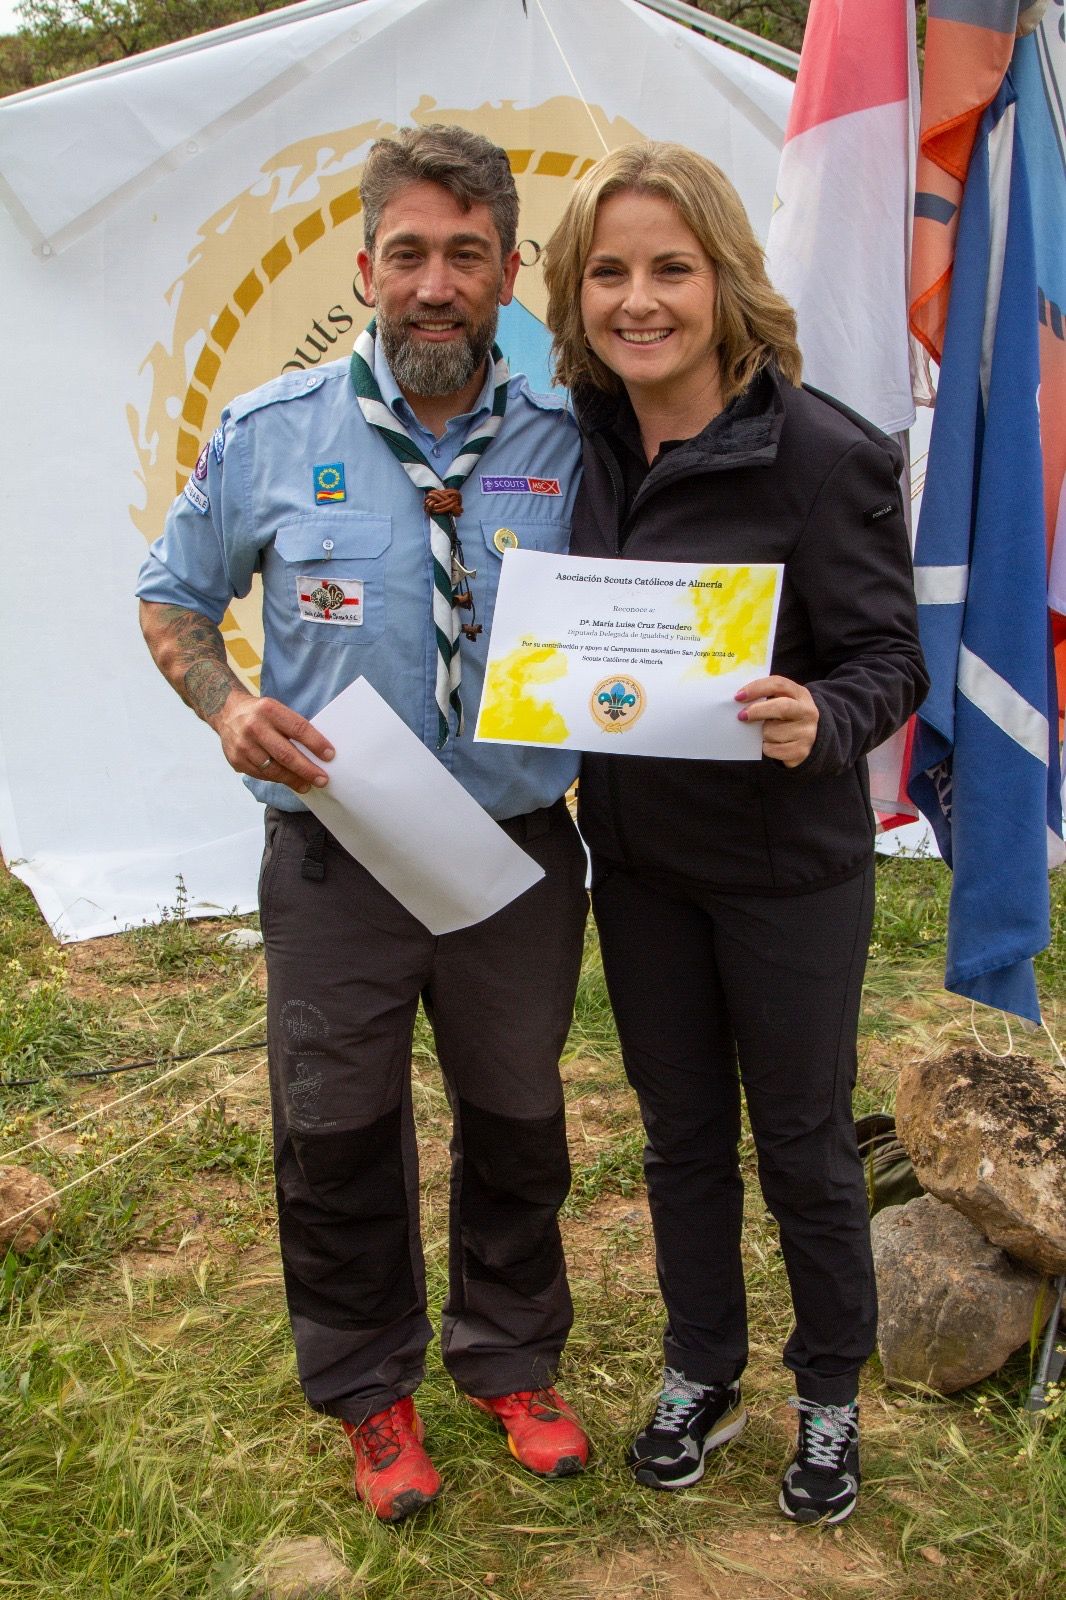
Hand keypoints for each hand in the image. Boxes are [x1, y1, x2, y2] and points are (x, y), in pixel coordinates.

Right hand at [215, 692, 334, 793]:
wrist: (226, 713)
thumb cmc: (260, 714)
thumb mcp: (276, 710)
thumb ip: (292, 727)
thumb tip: (318, 752)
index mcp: (269, 710)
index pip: (298, 728)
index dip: (316, 743)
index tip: (330, 755)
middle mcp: (254, 727)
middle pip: (286, 754)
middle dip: (307, 769)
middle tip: (322, 779)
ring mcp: (243, 746)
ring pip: (274, 769)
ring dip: (294, 779)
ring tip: (308, 784)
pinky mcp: (236, 761)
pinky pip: (262, 775)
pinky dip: (278, 779)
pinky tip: (289, 781)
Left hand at [735, 676, 818, 766]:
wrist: (810, 740)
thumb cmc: (786, 718)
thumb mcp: (782, 701)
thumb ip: (765, 698)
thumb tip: (739, 701)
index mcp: (801, 694)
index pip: (778, 684)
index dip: (757, 688)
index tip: (738, 696)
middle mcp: (807, 712)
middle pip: (781, 707)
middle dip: (757, 711)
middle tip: (741, 716)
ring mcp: (807, 732)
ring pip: (772, 731)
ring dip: (761, 733)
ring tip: (765, 732)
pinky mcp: (801, 751)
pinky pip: (772, 749)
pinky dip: (765, 747)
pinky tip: (770, 744)